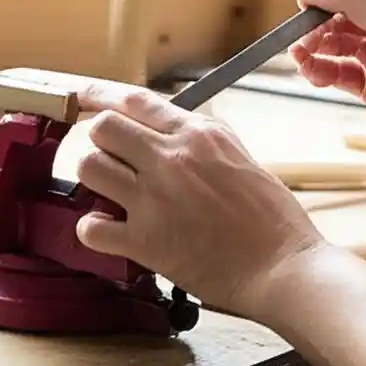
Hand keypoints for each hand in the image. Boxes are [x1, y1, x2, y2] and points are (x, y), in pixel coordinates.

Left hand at [71, 79, 328, 319]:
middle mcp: (172, 159)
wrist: (285, 269)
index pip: (134, 100)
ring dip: (93, 181)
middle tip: (114, 163)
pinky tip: (109, 232)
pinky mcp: (145, 240)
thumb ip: (200, 141)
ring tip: (111, 195)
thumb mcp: (239, 158)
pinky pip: (90, 225)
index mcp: (199, 135)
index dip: (99, 95)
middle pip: (103, 128)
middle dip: (102, 144)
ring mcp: (155, 198)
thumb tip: (167, 128)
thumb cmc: (272, 220)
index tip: (80, 97)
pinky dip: (92, 230)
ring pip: (88, 166)